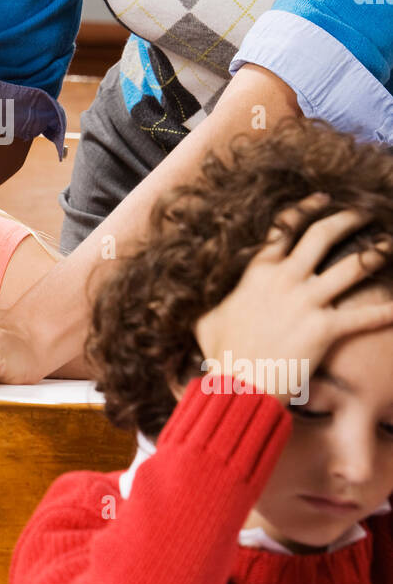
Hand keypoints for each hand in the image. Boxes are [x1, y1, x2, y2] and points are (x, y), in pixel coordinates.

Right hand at [193, 193, 392, 401]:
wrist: (238, 386)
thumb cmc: (222, 355)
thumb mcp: (208, 319)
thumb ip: (216, 303)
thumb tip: (210, 304)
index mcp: (258, 271)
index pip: (285, 227)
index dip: (307, 208)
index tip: (324, 198)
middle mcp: (285, 279)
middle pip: (322, 235)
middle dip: (347, 218)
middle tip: (365, 212)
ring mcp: (306, 302)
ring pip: (351, 266)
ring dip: (375, 253)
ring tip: (390, 243)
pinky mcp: (325, 328)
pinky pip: (363, 316)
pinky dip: (385, 311)